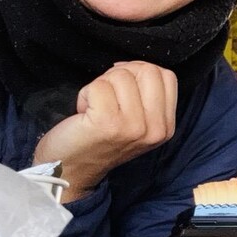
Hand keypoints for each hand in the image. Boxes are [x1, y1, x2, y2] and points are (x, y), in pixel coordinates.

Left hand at [33, 61, 177, 198]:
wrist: (71, 170)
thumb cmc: (98, 140)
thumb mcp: (137, 122)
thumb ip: (145, 96)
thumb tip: (132, 66)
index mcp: (165, 126)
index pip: (165, 76)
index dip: (139, 72)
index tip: (122, 89)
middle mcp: (154, 128)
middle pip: (147, 71)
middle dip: (121, 76)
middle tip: (107, 98)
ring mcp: (133, 127)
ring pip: (121, 75)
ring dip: (100, 86)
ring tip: (95, 108)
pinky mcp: (108, 123)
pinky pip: (99, 85)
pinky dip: (85, 94)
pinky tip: (85, 112)